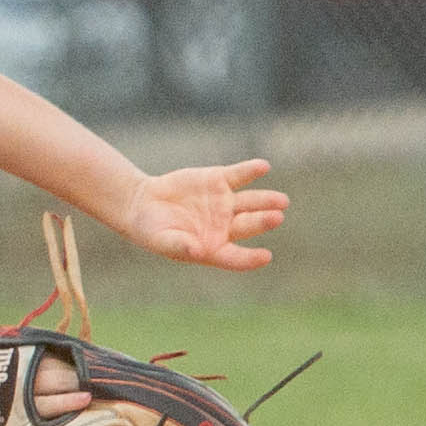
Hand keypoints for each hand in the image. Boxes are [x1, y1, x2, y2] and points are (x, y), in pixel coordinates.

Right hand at [120, 160, 287, 270]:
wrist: (143, 204)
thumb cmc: (152, 231)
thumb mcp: (160, 240)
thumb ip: (178, 246)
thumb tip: (195, 251)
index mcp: (214, 247)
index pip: (236, 256)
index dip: (251, 258)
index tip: (265, 257)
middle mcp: (225, 226)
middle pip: (248, 224)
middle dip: (263, 221)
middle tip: (277, 217)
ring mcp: (225, 203)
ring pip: (251, 201)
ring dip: (266, 199)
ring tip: (282, 200)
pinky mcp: (219, 180)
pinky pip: (239, 175)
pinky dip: (250, 171)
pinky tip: (263, 167)